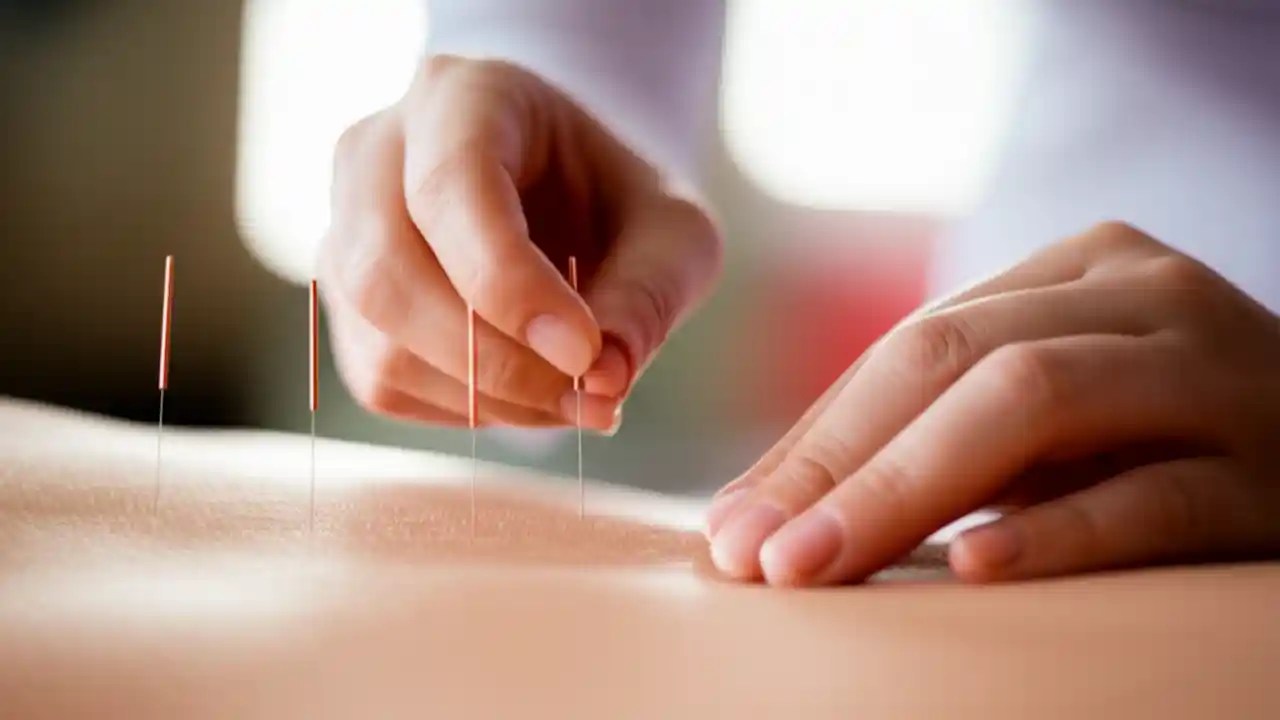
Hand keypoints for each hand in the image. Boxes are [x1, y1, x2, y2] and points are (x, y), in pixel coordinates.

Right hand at [319, 56, 720, 428]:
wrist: (574, 200)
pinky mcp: (347, 303)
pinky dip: (466, 410)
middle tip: (591, 394)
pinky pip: (383, 382)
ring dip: (488, 398)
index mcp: (462, 97)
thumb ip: (649, 295)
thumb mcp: (673, 232)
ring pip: (379, 342)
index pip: (449, 188)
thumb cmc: (622, 202)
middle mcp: (377, 152)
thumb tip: (603, 380)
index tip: (585, 351)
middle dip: (494, 360)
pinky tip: (531, 395)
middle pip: (386, 272)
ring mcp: (346, 227)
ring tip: (578, 398)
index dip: (508, 283)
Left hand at [706, 222, 1279, 584]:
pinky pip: (1148, 498)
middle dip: (837, 461)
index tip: (734, 524)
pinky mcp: (1270, 475)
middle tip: (752, 553)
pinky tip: (971, 568)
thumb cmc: (1162, 440)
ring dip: (902, 489)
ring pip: (1033, 403)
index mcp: (1079, 269)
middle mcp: (1143, 298)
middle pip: (954, 362)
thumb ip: (935, 433)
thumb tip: (767, 506)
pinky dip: (1052, 531)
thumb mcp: (1050, 415)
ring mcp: (1213, 376)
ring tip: (814, 564)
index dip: (815, 439)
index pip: (914, 348)